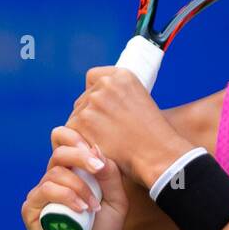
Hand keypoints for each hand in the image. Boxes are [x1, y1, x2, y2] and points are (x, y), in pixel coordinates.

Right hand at [20, 126, 128, 229]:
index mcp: (75, 172)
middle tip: (99, 169)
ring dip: (80, 186)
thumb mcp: (117, 202)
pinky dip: (67, 197)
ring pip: (56, 171)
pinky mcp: (31, 208)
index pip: (67, 140)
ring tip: (94, 207)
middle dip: (81, 155)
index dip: (78, 138)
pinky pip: (46, 190)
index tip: (99, 155)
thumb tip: (97, 149)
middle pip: (60, 148)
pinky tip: (82, 211)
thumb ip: (111, 175)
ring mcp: (42, 192)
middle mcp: (56, 178)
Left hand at [66, 66, 192, 187]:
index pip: (93, 77)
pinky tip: (95, 148)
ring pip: (76, 115)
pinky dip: (80, 141)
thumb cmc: (152, 135)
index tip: (102, 108)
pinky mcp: (82, 122)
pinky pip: (71, 131)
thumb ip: (117, 96)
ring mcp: (93, 103)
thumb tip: (94, 101)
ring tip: (104, 142)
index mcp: (122, 76)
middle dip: (90, 115)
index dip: (94, 92)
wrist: (157, 154)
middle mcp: (106, 85)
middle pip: (84, 99)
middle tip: (106, 132)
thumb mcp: (141, 101)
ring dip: (84, 129)